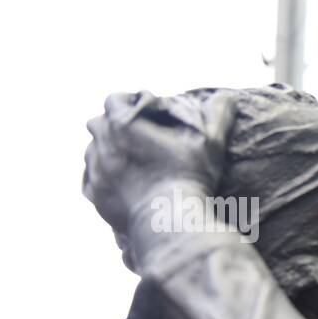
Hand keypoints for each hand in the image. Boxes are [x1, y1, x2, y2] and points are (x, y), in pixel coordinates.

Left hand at [82, 90, 237, 268]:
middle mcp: (102, 143)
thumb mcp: (210, 143)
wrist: (170, 221)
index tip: (143, 111)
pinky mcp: (96, 196)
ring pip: (92, 151)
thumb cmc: (189, 177)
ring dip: (106, 151)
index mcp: (122, 123)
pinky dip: (103, 178)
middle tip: (136, 136)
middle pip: (97, 124)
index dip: (128, 102)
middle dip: (113, 126)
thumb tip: (227, 97)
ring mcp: (96, 171)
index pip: (114, 99)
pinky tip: (121, 183)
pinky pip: (90, 181)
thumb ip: (217, 115)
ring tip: (129, 161)